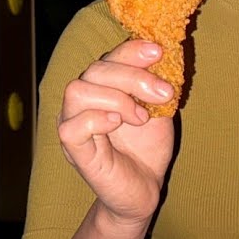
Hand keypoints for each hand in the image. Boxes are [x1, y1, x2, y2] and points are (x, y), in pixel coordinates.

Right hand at [57, 40, 175, 229]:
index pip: (109, 58)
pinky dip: (97, 119)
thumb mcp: (159, 109)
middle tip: (163, 93)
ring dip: (117, 97)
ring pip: (78, 90)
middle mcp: (83, 102)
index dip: (131, 50)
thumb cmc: (148, 148)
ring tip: (142, 117)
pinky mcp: (73, 150)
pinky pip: (71, 126)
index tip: (159, 51)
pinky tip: (119, 123)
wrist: (145, 188)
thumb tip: (167, 52)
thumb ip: (156, 84)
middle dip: (134, 76)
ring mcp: (74, 124)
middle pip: (95, 70)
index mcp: (103, 88)